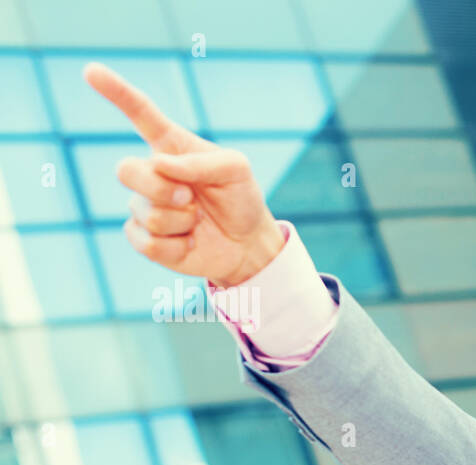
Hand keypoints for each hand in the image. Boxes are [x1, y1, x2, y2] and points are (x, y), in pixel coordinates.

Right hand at [83, 61, 283, 287]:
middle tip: (190, 198)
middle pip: (126, 170)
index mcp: (171, 147)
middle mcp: (152, 173)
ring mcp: (145, 205)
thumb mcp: (236, 170)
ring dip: (180, 221)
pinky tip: (189, 242)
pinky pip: (146, 242)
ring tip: (198, 220)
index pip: (140, 114)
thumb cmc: (241, 199)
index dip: (115, 92)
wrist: (247, 244)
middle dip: (161, 189)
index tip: (91, 70)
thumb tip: (159, 164)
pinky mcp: (145, 238)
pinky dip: (176, 246)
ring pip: (145, 212)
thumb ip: (202, 162)